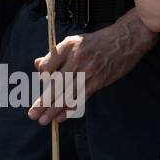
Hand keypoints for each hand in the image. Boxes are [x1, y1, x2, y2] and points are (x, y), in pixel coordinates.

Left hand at [28, 12, 156, 124]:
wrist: (126, 39)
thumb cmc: (99, 41)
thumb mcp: (74, 41)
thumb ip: (56, 54)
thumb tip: (37, 65)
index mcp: (68, 47)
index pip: (47, 67)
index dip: (42, 78)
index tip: (43, 84)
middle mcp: (77, 59)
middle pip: (55, 85)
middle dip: (43, 102)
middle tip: (33, 115)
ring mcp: (88, 71)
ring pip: (67, 94)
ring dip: (54, 109)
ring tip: (44, 120)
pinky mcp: (99, 80)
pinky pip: (82, 97)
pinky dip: (71, 108)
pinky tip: (63, 116)